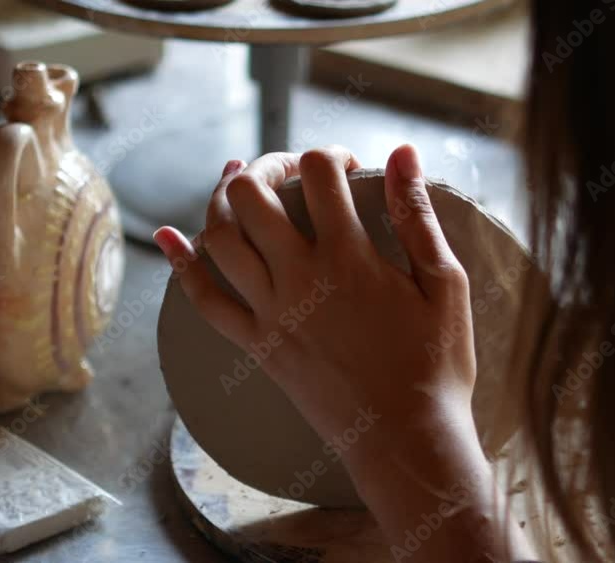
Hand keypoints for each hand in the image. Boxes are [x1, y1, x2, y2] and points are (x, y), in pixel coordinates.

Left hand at [154, 145, 476, 460]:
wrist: (405, 440)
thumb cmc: (436, 365)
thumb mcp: (445, 285)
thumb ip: (417, 215)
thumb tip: (402, 151)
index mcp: (350, 258)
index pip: (318, 173)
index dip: (331, 154)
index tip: (349, 167)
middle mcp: (300, 279)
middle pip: (252, 195)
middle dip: (268, 166)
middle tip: (291, 170)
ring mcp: (271, 313)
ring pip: (220, 237)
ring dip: (223, 199)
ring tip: (240, 183)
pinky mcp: (257, 345)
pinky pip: (205, 301)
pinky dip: (182, 265)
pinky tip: (169, 237)